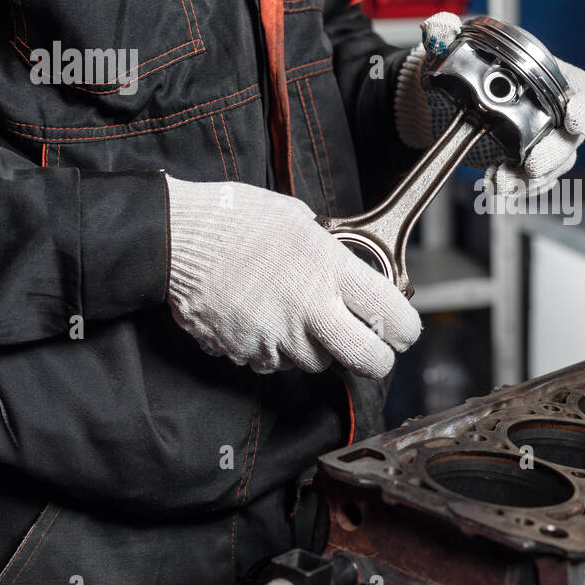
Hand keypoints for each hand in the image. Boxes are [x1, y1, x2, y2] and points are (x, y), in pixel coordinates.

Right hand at [164, 176, 420, 377]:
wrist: (178, 237)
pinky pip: (277, 363)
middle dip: (375, 358)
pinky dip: (278, 349)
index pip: (394, 317)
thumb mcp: (303, 222)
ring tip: (297, 313)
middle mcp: (310, 310)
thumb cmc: (239, 219)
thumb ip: (335, 256)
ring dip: (318, 348)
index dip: (406, 330)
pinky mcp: (248, 352)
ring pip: (319, 364)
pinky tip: (266, 318)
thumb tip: (356, 279)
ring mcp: (278, 336)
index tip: (402, 329)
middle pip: (369, 360)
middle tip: (369, 345)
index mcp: (331, 270)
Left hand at [394, 12, 584, 194]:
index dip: (584, 107)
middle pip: (570, 139)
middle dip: (552, 155)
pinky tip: (493, 184)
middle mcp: (554, 114)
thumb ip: (446, 34)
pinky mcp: (524, 165)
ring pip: (551, 167)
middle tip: (531, 164)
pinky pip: (530, 183)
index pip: (583, 92)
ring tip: (501, 181)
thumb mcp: (457, 47)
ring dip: (529, 179)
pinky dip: (514, 187)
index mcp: (552, 79)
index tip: (575, 120)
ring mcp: (542, 142)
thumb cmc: (466, 66)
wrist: (445, 99)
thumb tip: (436, 28)